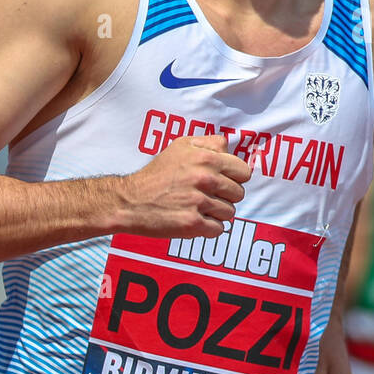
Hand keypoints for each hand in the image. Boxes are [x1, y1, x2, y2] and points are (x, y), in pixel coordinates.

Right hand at [120, 134, 250, 238]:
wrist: (130, 201)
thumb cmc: (156, 174)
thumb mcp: (180, 146)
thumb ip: (209, 144)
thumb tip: (229, 149)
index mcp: (206, 158)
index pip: (244, 171)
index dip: (235, 178)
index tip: (223, 182)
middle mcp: (205, 178)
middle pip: (239, 194)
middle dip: (226, 196)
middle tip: (207, 196)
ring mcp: (199, 202)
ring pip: (229, 213)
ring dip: (217, 213)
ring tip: (198, 208)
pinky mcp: (192, 224)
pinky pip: (218, 229)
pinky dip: (209, 228)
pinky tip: (195, 220)